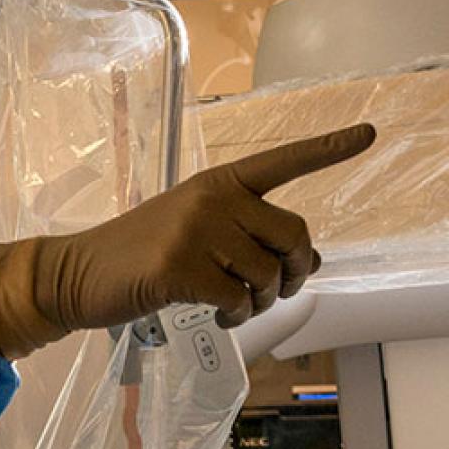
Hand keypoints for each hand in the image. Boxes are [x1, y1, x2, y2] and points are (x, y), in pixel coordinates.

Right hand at [0, 124, 376, 358]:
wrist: (79, 273)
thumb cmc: (141, 255)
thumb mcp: (196, 234)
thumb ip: (248, 238)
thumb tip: (311, 262)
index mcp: (217, 183)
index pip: (281, 162)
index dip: (328, 148)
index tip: (370, 132)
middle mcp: (212, 199)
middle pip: (294, 236)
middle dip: (295, 273)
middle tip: (273, 292)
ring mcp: (195, 230)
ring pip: (268, 275)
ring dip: (261, 303)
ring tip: (234, 307)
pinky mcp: (179, 266)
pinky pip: (238, 299)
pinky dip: (235, 317)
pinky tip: (216, 316)